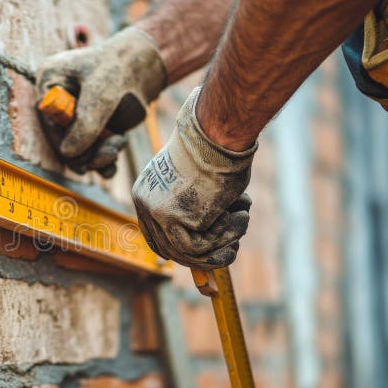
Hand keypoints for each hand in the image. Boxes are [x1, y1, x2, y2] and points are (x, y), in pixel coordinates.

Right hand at [36, 26, 165, 177]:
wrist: (145, 63)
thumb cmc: (120, 66)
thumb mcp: (102, 92)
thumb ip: (85, 122)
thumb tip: (68, 154)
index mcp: (50, 84)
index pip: (49, 122)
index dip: (64, 141)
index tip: (86, 151)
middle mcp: (57, 103)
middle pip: (61, 141)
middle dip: (85, 153)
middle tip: (110, 152)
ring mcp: (74, 118)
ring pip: (78, 152)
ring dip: (98, 157)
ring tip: (119, 143)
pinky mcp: (89, 129)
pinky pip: (90, 154)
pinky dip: (103, 160)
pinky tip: (115, 154)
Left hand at [132, 87, 256, 269]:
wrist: (216, 133)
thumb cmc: (215, 149)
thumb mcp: (197, 181)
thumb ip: (195, 206)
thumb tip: (213, 233)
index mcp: (145, 191)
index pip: (156, 234)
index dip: (184, 249)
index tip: (211, 251)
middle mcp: (144, 204)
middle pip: (169, 249)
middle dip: (205, 254)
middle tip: (233, 245)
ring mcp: (156, 213)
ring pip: (187, 252)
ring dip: (222, 243)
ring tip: (242, 219)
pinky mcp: (173, 219)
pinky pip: (199, 248)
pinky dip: (224, 238)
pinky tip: (240, 216)